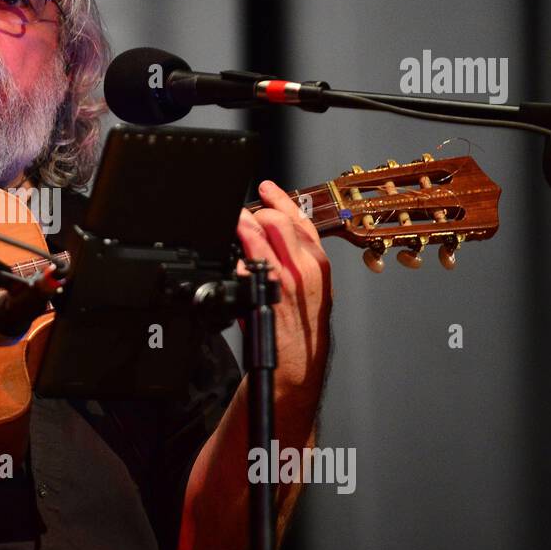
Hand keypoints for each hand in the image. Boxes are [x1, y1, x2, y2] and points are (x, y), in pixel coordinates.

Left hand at [235, 180, 332, 400]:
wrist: (300, 362)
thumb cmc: (302, 325)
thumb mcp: (309, 285)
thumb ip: (295, 257)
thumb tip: (272, 232)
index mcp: (317, 261)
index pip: (300, 217)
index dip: (280, 198)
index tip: (266, 187)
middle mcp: (305, 266)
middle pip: (278, 219)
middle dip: (258, 212)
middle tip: (244, 214)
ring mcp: (285, 278)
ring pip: (260, 234)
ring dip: (243, 225)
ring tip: (233, 224)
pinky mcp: (266, 291)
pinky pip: (247, 262)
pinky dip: (238, 255)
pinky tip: (233, 257)